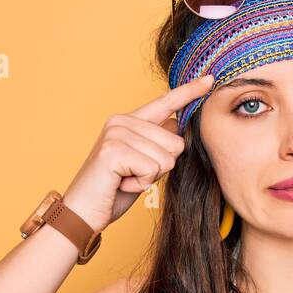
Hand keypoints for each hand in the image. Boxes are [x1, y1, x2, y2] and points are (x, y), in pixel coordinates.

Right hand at [61, 74, 214, 232]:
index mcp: (129, 121)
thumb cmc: (113, 191)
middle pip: (176, 142)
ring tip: (126, 179)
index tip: (210, 79)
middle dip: (161, 167)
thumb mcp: (142, 163)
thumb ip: (158, 142)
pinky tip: (122, 184)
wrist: (83, 213)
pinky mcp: (113, 151)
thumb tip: (178, 123)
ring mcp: (116, 134)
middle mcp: (121, 121)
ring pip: (166, 158)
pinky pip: (152, 169)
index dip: (189, 92)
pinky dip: (141, 184)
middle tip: (133, 175)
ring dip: (150, 178)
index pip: (165, 103)